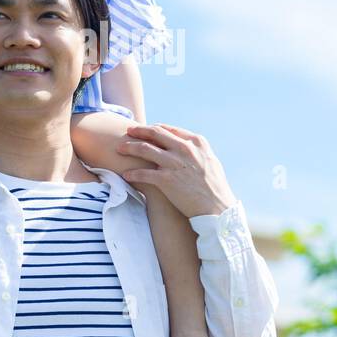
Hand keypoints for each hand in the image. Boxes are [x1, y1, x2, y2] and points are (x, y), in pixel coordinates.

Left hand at [117, 124, 236, 218]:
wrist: (217, 208)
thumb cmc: (214, 187)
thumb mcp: (210, 161)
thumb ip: (196, 150)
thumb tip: (184, 145)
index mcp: (196, 142)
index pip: (169, 129)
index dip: (154, 128)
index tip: (145, 129)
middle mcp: (184, 149)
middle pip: (155, 134)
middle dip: (138, 131)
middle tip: (127, 131)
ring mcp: (174, 163)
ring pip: (145, 149)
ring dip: (129, 147)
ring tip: (119, 148)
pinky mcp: (166, 180)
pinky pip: (143, 174)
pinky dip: (132, 173)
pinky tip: (125, 175)